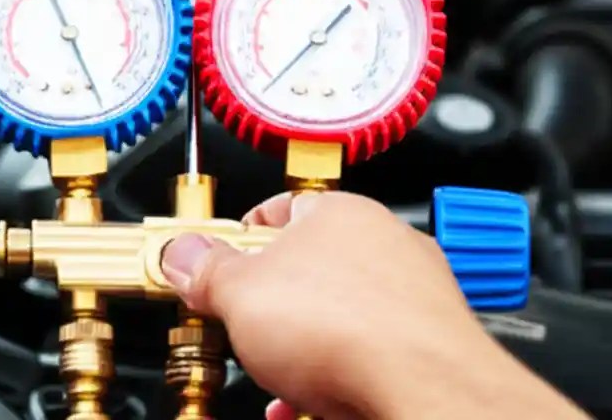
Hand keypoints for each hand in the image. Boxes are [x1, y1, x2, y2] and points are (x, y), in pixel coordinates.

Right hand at [159, 191, 585, 419]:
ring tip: (279, 381)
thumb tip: (182, 253)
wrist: (426, 393)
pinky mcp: (429, 345)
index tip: (211, 270)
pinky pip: (368, 357)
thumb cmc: (351, 330)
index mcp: (337, 212)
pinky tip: (312, 405)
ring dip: (300, 355)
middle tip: (242, 332)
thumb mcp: (239, 294)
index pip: (275, 212)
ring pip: (337, 321)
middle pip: (305, 272)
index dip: (235, 243)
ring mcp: (412, 295)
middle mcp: (383, 243)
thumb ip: (206, 270)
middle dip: (269, 311)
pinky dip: (337, 381)